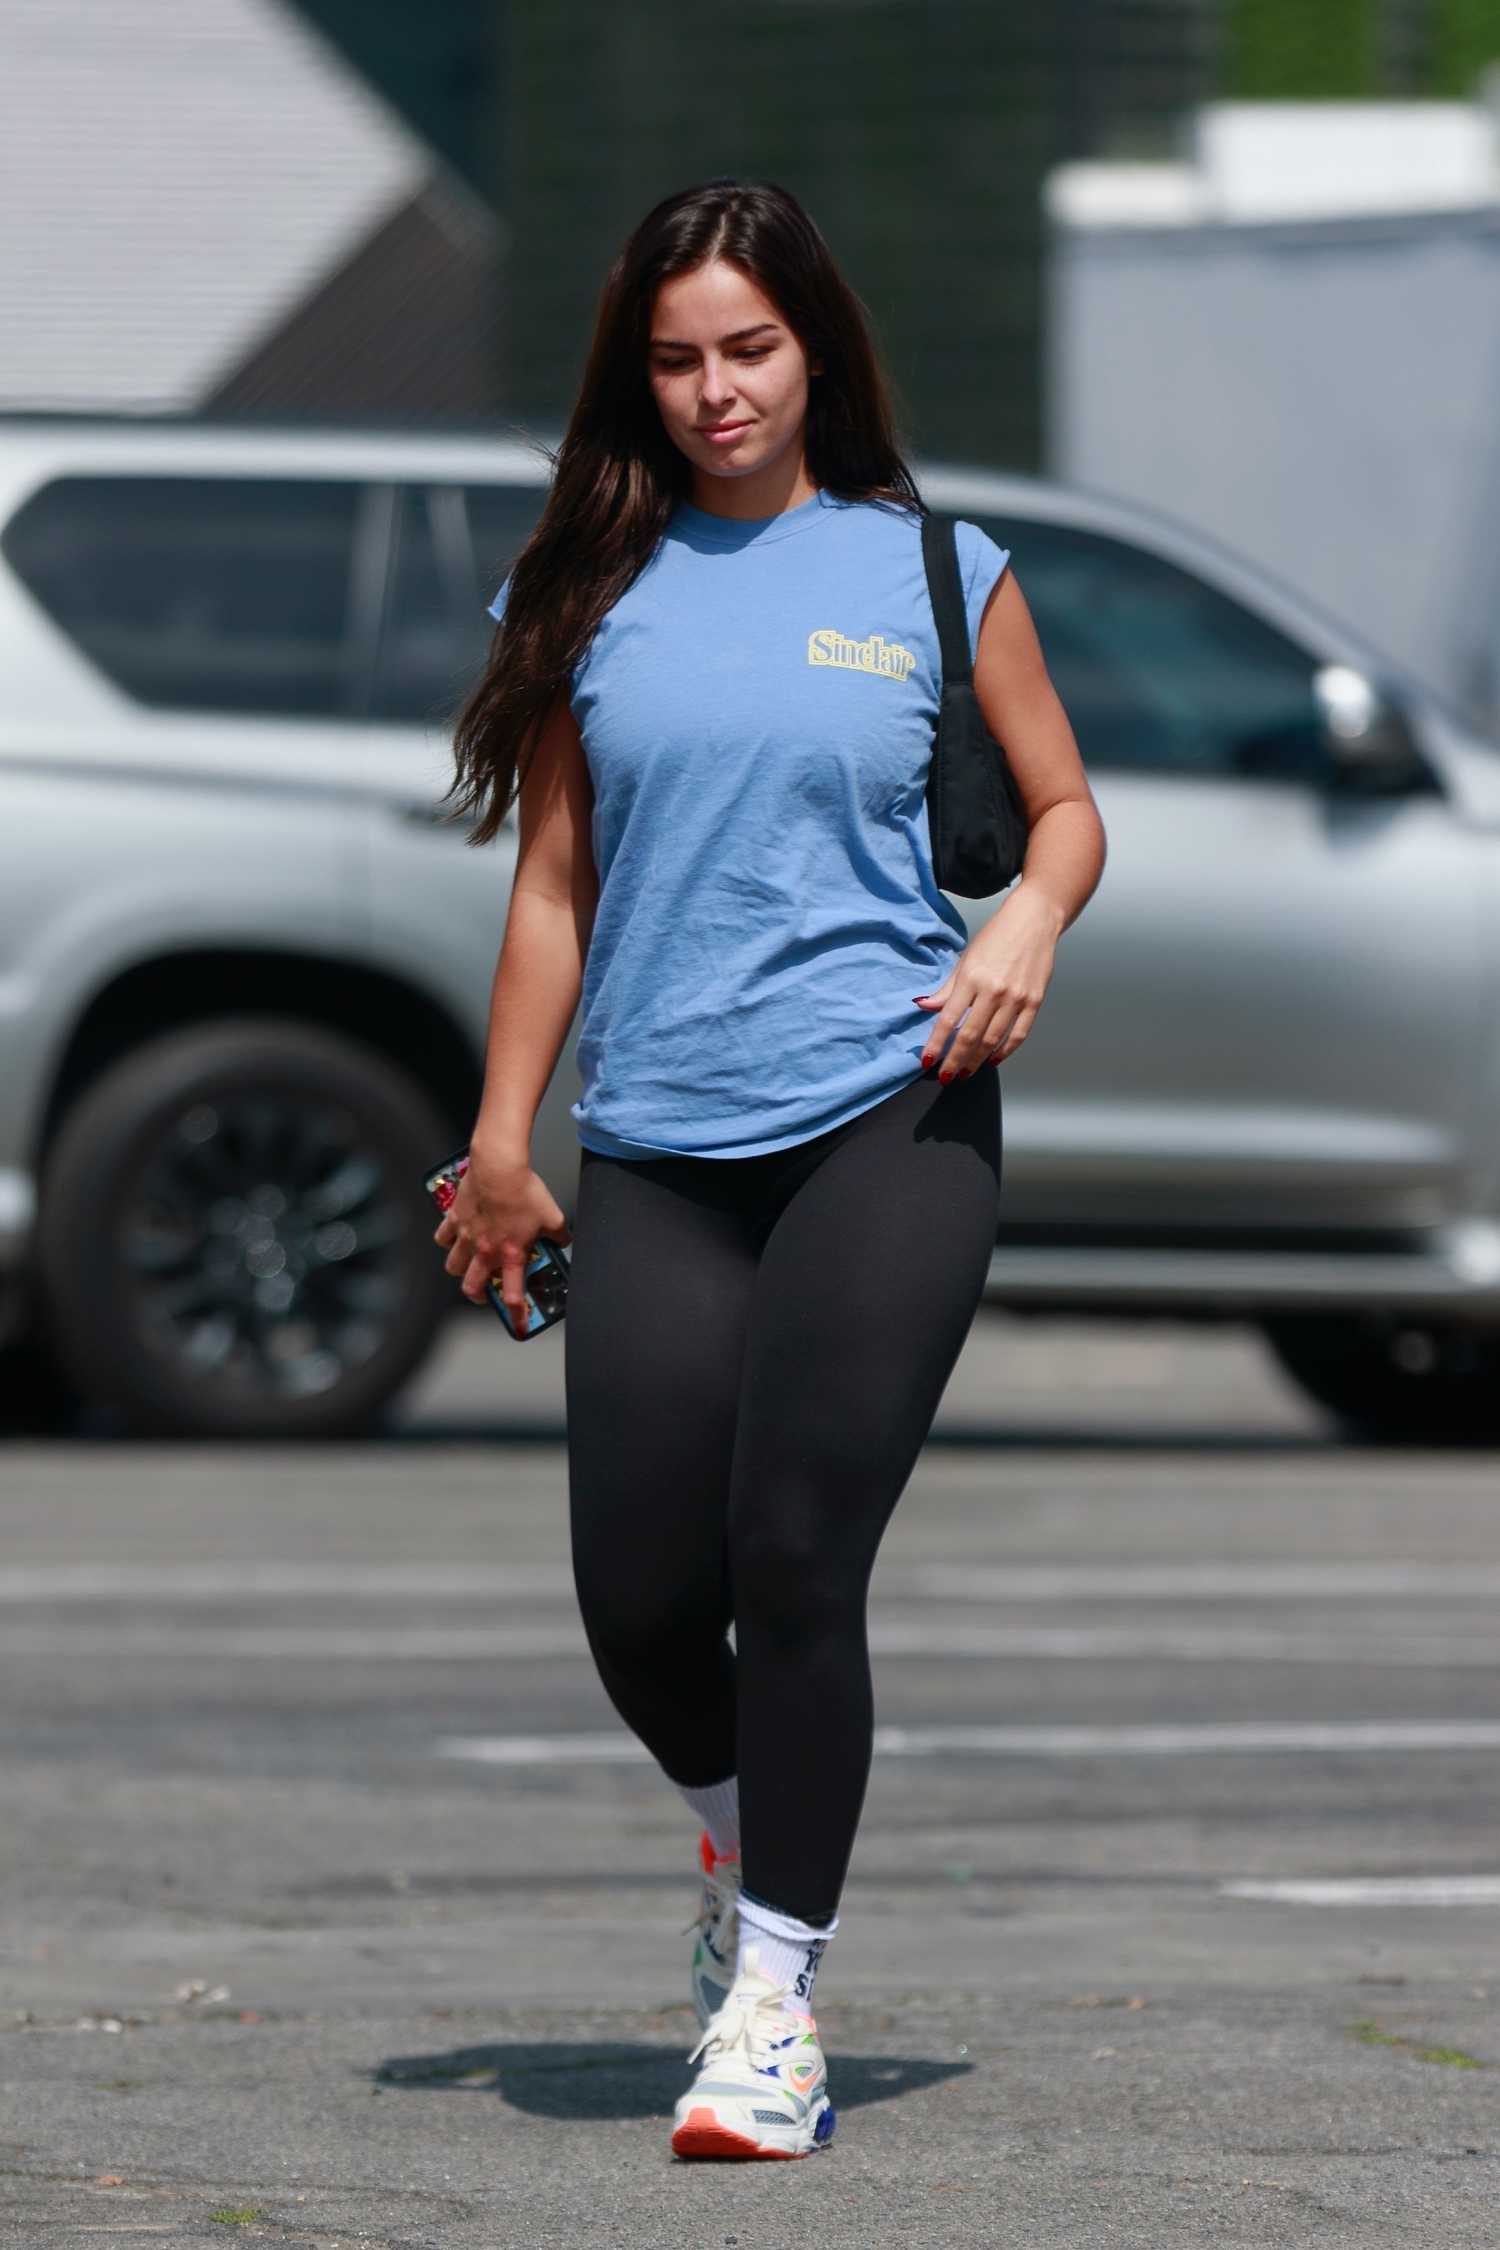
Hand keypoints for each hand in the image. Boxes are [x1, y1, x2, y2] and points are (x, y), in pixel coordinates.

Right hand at [432, 1143, 571, 1332]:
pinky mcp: (454, 1219)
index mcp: (510, 1254)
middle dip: (478, 1295)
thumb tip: (563, 1241)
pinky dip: (446, 1240)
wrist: (499, 1167)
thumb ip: (559, 1235)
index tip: (520, 1324)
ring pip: (452, 1266)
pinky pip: (442, 1238)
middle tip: (484, 1293)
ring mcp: (466, 1237)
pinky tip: (454, 1236)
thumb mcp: (553, 1216)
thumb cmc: (524, 1190)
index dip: (516, 1315)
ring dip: (459, 1269)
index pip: (512, 1294)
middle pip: (471, 1287)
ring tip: (468, 1265)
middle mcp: (485, 1251)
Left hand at [913, 887, 1060, 1075]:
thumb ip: (946, 988)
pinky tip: (993, 1059)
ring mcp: (1016, 998)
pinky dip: (1005, 1051)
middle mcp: (993, 990)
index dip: (936, 1045)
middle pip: (970, 1036)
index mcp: (971, 978)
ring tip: (965, 1072)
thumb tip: (923, 1006)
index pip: (948, 1020)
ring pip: (993, 1040)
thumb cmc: (996, 938)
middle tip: (946, 1077)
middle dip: (955, 1060)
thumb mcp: (965, 960)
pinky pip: (1018, 1034)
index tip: (928, 1062)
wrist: (1033, 921)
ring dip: (977, 1060)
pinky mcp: (1034, 1001)